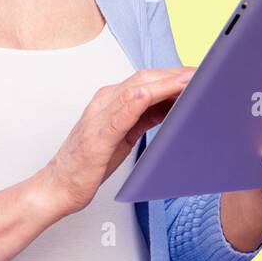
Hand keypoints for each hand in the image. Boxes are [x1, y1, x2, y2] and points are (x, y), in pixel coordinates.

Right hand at [43, 66, 195, 216]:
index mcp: (110, 101)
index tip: (198, 74)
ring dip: (165, 82)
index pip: (146, 79)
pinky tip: (150, 94)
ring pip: (136, 89)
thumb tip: (170, 106)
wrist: (58, 187)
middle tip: (203, 73)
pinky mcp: (97, 135)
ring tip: (190, 80)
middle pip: (145, 78)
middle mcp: (104, 102)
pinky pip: (119, 112)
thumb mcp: (123, 136)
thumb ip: (142, 118)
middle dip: (175, 74)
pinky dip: (136, 100)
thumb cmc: (87, 164)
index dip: (173, 74)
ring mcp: (99, 116)